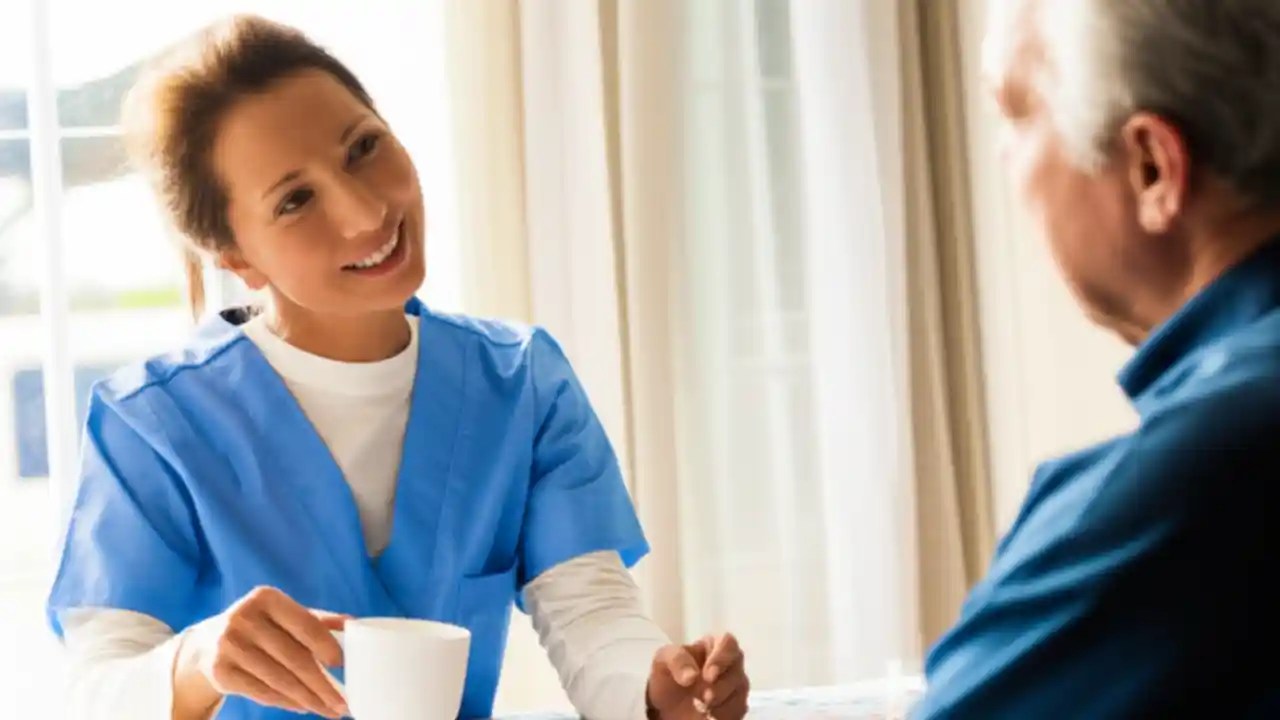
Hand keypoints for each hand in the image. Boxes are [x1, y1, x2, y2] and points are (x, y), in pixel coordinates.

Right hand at [185, 586, 349, 717]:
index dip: (326, 646)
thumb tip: (355, 625)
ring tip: (329, 710)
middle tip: (343, 703)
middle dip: (322, 685)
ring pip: (279, 680)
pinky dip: (287, 702)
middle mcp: (244, 619)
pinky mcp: (220, 672)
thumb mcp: (284, 614)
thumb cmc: (260, 625)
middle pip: (294, 658)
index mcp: (266, 598)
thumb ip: (317, 620)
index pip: (305, 624)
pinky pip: (262, 692)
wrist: (207, 641)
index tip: (342, 665)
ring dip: (309, 699)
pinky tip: (304, 707)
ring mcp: (229, 646)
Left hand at [647, 633, 748, 719]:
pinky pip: (738, 712)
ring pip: (740, 694)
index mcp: (713, 647)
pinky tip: (709, 717)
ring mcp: (734, 689)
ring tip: (702, 710)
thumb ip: (677, 660)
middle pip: (737, 671)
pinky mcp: (735, 709)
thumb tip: (692, 676)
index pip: (728, 644)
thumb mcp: (664, 659)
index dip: (722, 658)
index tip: (708, 676)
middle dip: (721, 687)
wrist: (664, 707)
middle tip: (704, 698)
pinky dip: (724, 716)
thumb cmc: (668, 676)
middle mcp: (729, 666)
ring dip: (722, 704)